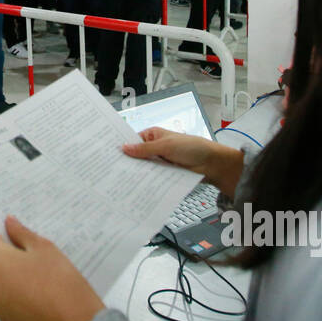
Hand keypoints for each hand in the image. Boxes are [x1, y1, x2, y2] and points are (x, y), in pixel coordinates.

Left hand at [0, 215, 104, 320]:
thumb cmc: (60, 283)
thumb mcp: (44, 248)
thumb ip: (21, 233)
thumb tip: (9, 223)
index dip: (1, 231)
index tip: (13, 231)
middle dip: (9, 256)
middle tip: (34, 256)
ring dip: (12, 276)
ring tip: (39, 278)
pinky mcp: (4, 318)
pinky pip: (5, 298)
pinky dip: (16, 293)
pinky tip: (37, 294)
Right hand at [121, 127, 243, 198]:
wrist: (211, 164)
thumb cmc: (192, 147)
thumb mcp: (166, 145)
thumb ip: (145, 149)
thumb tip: (125, 148)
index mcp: (153, 135)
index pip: (133, 140)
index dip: (123, 146)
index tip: (110, 154)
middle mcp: (155, 147)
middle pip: (137, 155)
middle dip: (129, 161)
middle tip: (112, 169)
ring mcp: (160, 161)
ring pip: (144, 167)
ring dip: (138, 172)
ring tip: (122, 180)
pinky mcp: (165, 173)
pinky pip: (153, 177)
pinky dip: (147, 180)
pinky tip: (137, 186)